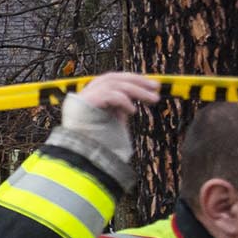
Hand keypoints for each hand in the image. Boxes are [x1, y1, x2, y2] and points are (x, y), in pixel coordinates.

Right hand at [50, 71, 156, 188]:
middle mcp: (85, 95)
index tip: (149, 84)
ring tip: (154, 99)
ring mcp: (83, 98)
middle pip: (113, 78)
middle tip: (156, 87)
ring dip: (137, 90)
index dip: (131, 79)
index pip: (112, 80)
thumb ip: (120, 110)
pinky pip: (110, 95)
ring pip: (114, 84)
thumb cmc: (96, 146)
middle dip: (137, 81)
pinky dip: (124, 101)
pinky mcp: (84, 102)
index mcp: (91, 97)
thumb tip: (137, 99)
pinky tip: (133, 111)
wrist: (81, 158)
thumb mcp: (113, 123)